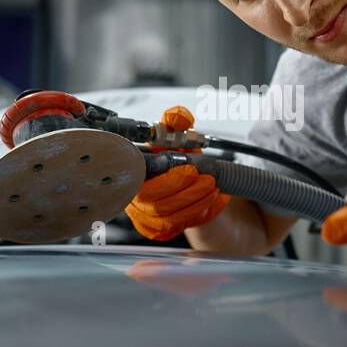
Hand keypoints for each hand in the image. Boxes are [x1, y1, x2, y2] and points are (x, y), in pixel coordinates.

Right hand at [125, 106, 229, 241]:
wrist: (189, 183)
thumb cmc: (178, 161)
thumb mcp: (179, 138)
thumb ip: (177, 124)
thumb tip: (175, 116)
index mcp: (133, 172)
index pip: (142, 179)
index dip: (167, 176)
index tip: (191, 167)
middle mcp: (134, 196)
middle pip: (155, 202)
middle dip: (186, 190)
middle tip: (207, 178)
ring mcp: (143, 216)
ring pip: (168, 216)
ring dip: (195, 201)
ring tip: (212, 186)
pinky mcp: (157, 230)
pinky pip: (175, 227)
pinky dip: (196, 213)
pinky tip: (208, 200)